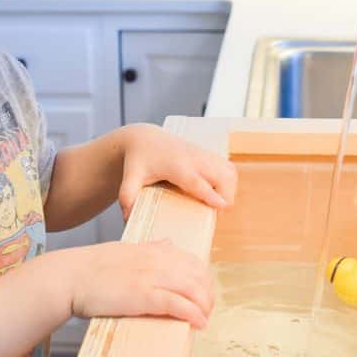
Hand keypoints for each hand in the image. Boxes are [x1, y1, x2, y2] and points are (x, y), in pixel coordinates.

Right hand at [68, 240, 213, 328]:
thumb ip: (150, 247)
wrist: (69, 276)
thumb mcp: (127, 249)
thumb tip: (169, 243)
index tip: (203, 296)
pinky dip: (193, 314)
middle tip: (205, 312)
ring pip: (194, 290)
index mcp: (155, 249)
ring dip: (204, 307)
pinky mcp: (144, 296)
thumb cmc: (93, 266)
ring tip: (203, 321)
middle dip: (208, 296)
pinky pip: (179, 304)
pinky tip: (198, 324)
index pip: (194, 262)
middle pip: (200, 277)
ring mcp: (152, 277)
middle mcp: (158, 260)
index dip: (204, 281)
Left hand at [117, 123, 237, 218]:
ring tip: (219, 202)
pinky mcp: (209, 154)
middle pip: (221, 175)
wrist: (145, 139)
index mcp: (175, 165)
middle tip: (218, 212)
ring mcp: (203, 154)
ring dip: (230, 188)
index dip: (210, 194)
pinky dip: (229, 181)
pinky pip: (228, 167)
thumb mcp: (130, 178)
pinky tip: (219, 191)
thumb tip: (127, 217)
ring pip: (229, 170)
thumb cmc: (138, 161)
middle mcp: (193, 158)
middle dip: (226, 195)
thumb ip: (128, 196)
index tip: (222, 206)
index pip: (196, 181)